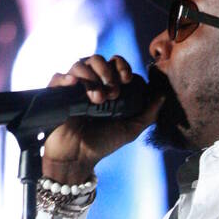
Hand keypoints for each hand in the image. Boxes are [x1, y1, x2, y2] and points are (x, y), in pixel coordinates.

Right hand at [41, 54, 163, 184]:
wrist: (78, 159)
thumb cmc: (102, 144)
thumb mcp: (129, 130)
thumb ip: (147, 114)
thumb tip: (162, 95)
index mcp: (106, 87)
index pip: (113, 63)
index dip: (121, 65)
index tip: (126, 80)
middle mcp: (89, 84)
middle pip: (97, 59)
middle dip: (107, 71)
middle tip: (113, 92)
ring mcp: (72, 88)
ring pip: (79, 64)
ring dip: (91, 77)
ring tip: (97, 98)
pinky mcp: (56, 95)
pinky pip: (58, 76)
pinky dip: (66, 77)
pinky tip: (75, 85)